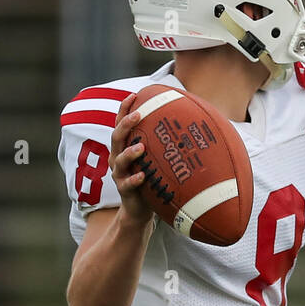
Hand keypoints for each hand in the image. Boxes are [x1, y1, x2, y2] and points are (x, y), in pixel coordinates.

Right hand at [110, 94, 153, 230]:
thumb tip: (188, 126)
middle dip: (125, 124)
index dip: (124, 109)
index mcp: (124, 147)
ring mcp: (119, 174)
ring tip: (141, 146)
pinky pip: (127, 184)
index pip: (120, 124)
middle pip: (116, 137)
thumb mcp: (155, 160)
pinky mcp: (124, 190)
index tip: (134, 95)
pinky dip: (134, 179)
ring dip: (129, 152)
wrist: (139, 210)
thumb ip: (162, 145)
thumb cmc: (150, 180)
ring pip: (119, 160)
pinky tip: (143, 176)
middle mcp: (117, 158)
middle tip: (139, 114)